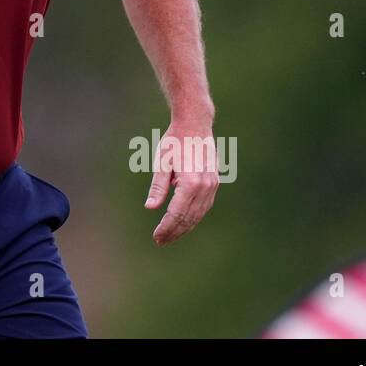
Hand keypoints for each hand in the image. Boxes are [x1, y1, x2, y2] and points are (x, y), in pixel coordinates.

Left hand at [145, 122, 219, 245]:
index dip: (166, 228)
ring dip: (185, 227)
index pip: (176, 214)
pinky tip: (184, 221)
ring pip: (199, 214)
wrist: (195, 123)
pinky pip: (205, 206)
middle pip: (189, 218)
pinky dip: (194, 216)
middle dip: (174, 231)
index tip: (156, 237)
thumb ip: (158, 187)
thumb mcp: (162, 162)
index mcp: (190, 183)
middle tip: (160, 241)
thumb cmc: (175, 140)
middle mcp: (205, 187)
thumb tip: (151, 208)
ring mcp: (212, 185)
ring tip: (170, 235)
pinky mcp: (214, 182)